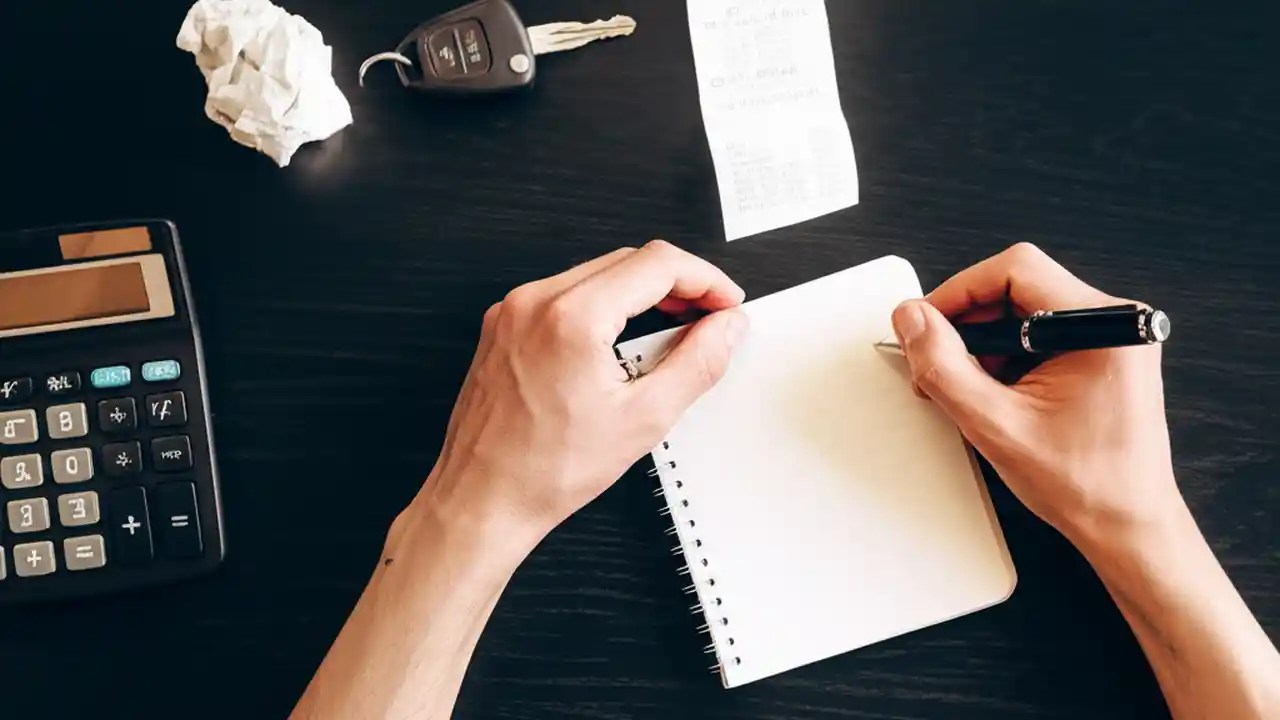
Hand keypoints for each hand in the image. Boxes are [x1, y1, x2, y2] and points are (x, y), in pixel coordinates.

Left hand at [423, 241, 747, 546]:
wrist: (482, 499)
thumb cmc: (545, 471)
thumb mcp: (644, 419)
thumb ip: (697, 363)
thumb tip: (726, 327)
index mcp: (571, 317)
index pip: (658, 264)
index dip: (706, 279)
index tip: (725, 303)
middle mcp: (535, 302)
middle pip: (629, 261)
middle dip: (678, 284)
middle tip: (707, 318)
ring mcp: (513, 310)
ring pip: (597, 273)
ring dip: (641, 293)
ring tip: (670, 332)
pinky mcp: (502, 324)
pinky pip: (565, 293)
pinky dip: (603, 306)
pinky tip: (621, 342)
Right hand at [890, 243, 1176, 545]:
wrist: (1127, 525)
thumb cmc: (1085, 485)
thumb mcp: (994, 424)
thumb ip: (944, 366)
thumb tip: (912, 319)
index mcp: (1101, 327)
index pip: (1015, 269)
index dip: (958, 292)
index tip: (927, 324)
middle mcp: (1114, 322)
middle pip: (1017, 286)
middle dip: (968, 324)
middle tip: (942, 366)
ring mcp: (1111, 338)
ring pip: (1024, 310)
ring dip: (986, 344)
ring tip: (974, 391)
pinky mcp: (1102, 354)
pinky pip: (1040, 333)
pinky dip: (1007, 357)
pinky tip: (999, 395)